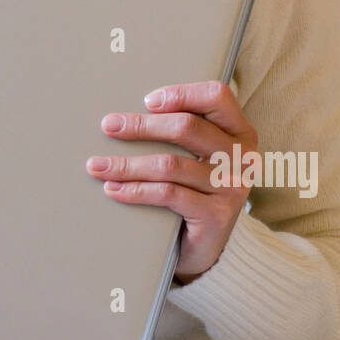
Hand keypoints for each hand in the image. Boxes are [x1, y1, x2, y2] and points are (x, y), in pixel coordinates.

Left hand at [85, 81, 255, 283]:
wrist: (208, 245)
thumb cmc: (197, 190)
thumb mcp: (199, 156)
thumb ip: (183, 132)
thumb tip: (127, 115)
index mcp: (240, 132)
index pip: (217, 96)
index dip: (181, 94)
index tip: (147, 101)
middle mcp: (242, 157)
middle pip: (187, 128)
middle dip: (141, 126)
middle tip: (109, 126)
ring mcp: (232, 187)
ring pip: (171, 164)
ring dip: (127, 164)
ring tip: (98, 165)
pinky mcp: (217, 215)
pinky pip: (168, 194)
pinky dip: (135, 190)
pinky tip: (113, 189)